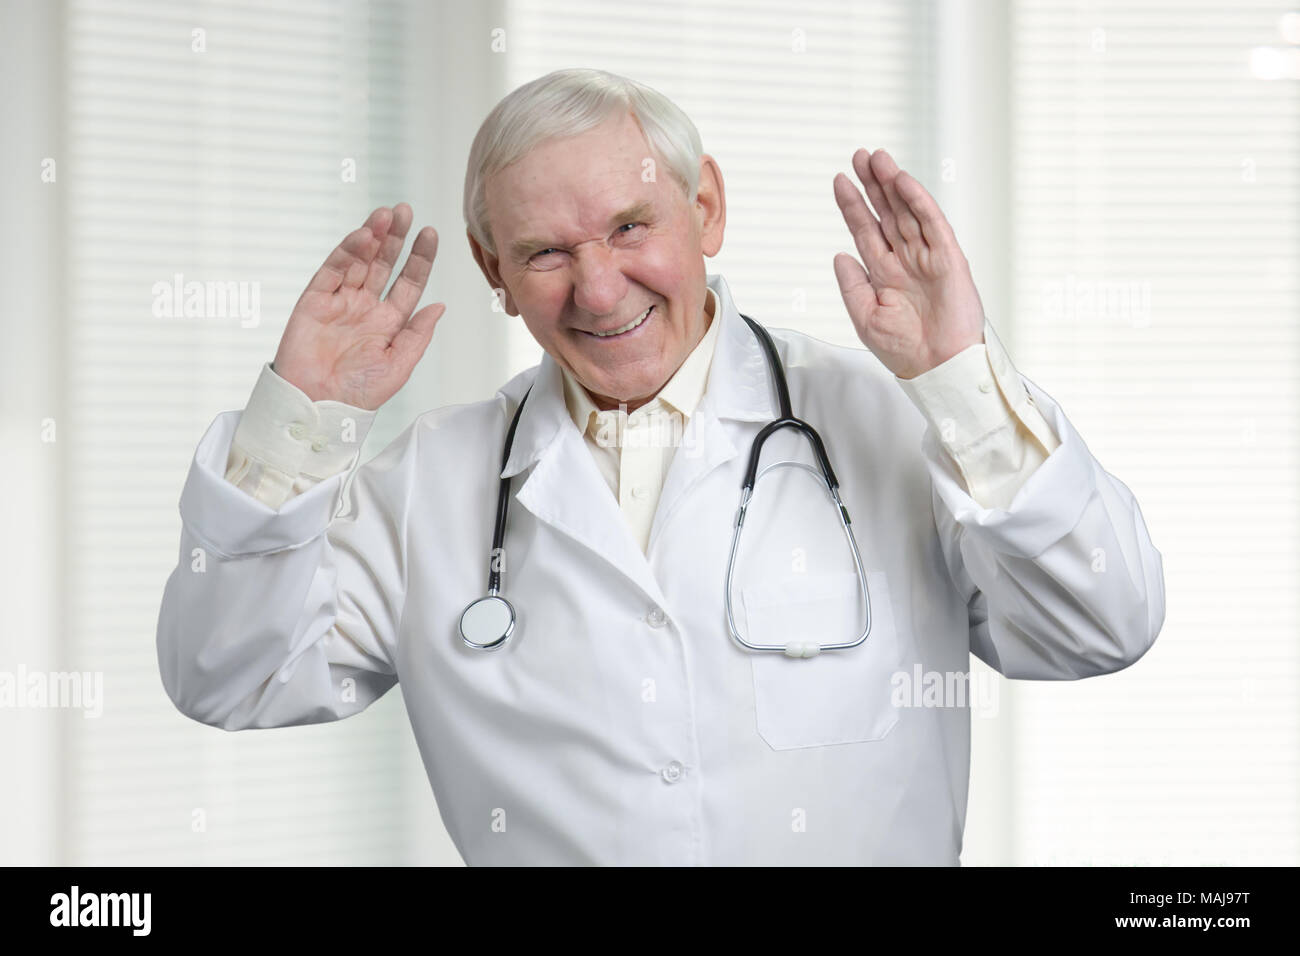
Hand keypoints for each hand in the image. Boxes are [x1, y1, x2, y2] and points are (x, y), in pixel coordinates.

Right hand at [272, 203, 445, 408]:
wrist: (317, 406)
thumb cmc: (358, 395)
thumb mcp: (399, 365)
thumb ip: (418, 334)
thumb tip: (440, 306)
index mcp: (389, 322)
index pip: (409, 283)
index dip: (419, 258)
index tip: (430, 234)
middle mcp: (366, 307)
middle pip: (384, 264)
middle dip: (395, 238)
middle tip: (405, 211)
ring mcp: (340, 301)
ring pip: (359, 261)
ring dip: (372, 237)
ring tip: (385, 215)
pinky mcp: (315, 300)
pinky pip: (333, 270)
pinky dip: (347, 252)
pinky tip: (363, 236)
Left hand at [831, 148, 984, 379]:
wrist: (937, 367)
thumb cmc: (904, 349)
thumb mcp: (865, 316)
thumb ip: (852, 284)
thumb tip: (840, 254)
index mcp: (884, 272)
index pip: (866, 230)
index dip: (853, 205)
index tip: (839, 181)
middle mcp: (905, 259)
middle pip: (887, 212)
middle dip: (873, 184)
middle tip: (859, 156)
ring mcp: (927, 256)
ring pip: (908, 211)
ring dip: (893, 184)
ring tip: (877, 159)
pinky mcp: (948, 258)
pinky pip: (932, 223)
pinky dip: (918, 202)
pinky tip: (903, 183)